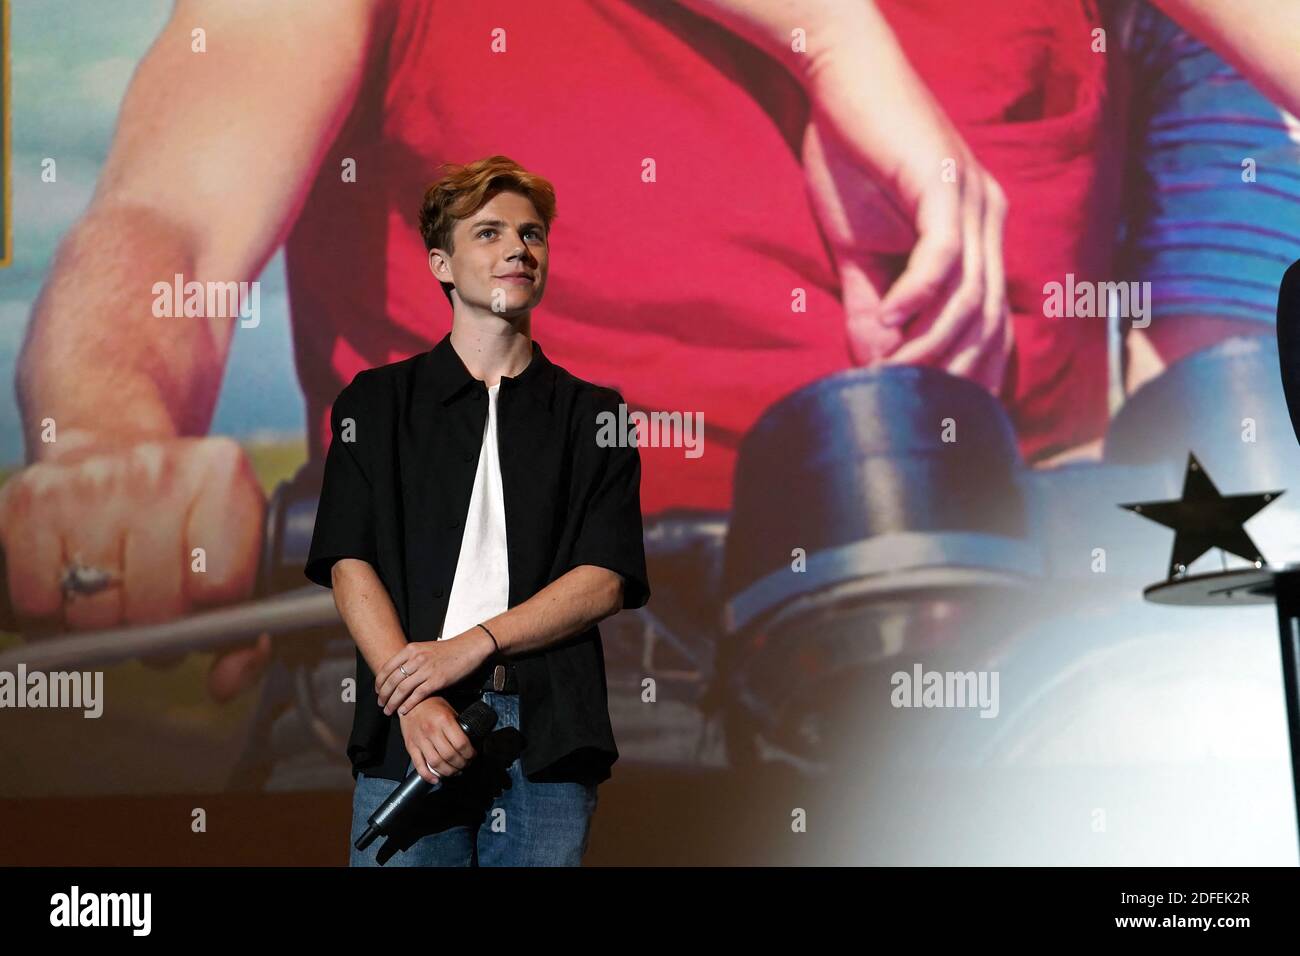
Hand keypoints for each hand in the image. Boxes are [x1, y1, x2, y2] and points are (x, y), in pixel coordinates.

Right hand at [0, 435, 269, 699]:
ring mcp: (91, 482)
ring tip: (117, 590)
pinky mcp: (31, 501)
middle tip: (155, 606)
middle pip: (156, 608)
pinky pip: (39, 603)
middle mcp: (159, 470)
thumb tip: (223, 684)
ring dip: (104, 624)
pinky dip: (53, 613)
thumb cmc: (183, 520)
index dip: (210, 611)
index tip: (203, 598)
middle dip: (156, 629)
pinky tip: (72, 583)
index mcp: (222, 476)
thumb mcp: (235, 554)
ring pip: (96, 614)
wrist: (109, 446)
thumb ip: (245, 632)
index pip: (221, 585)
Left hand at [375, 627, 492, 715]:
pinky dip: (408, 704)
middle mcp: (416, 658)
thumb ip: (411, 658)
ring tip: (389, 710)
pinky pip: (417, 695)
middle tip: (381, 704)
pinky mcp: (437, 680)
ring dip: (393, 702)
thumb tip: (398, 673)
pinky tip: (403, 710)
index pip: (387, 667)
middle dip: (384, 695)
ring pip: (402, 689)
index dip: (380, 682)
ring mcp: (426, 669)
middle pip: (392, 680)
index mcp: (411, 649)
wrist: (469, 648)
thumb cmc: (449, 650)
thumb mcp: (425, 648)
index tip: (378, 691)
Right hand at [399, 696, 476, 783]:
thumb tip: (470, 740)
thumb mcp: (449, 710)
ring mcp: (420, 740)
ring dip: (448, 772)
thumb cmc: (431, 704)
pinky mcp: (410, 746)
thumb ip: (458, 726)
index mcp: (444, 721)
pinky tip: (436, 779)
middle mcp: (432, 731)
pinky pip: (419, 765)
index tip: (472, 755)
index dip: (469, 753)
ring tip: (454, 771)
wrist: (409, 700)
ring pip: (436, 763)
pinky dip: (428, 775)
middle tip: (466, 764)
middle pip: (450, 756)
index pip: (461, 744)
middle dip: (461, 764)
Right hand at [800, 39, 1011, 394]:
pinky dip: (918, 296)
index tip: (937, 412)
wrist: (840, 79)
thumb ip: (872, 306)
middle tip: (915, 407)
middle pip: (990, 320)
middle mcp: (989, 219)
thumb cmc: (851, 158)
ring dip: (933, 343)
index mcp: (979, 236)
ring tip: (893, 373)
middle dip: (955, 372)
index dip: (969, 373)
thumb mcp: (857, 250)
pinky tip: (889, 320)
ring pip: (971, 295)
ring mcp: (972, 200)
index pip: (991, 322)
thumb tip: (874, 364)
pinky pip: (943, 255)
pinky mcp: (943, 182)